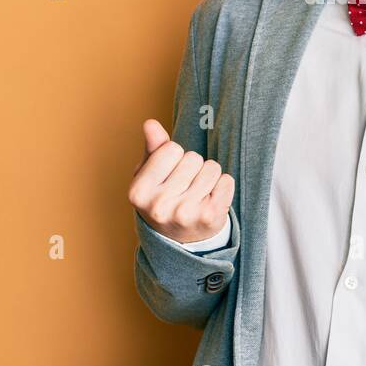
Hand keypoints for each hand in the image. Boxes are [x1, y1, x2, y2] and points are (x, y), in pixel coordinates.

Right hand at [128, 119, 234, 243]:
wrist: (181, 241)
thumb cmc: (165, 199)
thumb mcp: (151, 176)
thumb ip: (152, 148)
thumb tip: (150, 123)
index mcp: (139, 192)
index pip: (171, 148)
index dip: (174, 157)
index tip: (170, 176)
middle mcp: (159, 206)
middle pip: (193, 158)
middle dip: (193, 168)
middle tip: (185, 189)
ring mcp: (185, 214)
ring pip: (211, 168)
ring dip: (208, 177)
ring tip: (197, 195)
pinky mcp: (210, 217)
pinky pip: (226, 181)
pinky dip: (223, 187)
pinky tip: (210, 201)